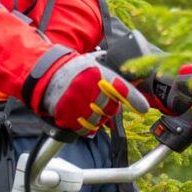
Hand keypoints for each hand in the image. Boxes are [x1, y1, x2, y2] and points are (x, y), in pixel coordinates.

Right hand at [34, 51, 148, 136]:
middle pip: (111, 109)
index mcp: (99, 74)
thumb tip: (136, 77)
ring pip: (99, 121)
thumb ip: (114, 71)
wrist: (48, 76)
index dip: (134, 99)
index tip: (143, 108)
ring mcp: (78, 105)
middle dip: (108, 106)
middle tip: (99, 98)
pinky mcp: (68, 117)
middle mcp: (90, 90)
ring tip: (87, 104)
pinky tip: (81, 114)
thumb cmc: (75, 69)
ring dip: (97, 116)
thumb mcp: (95, 62)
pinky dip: (86, 126)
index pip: (121, 89)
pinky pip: (85, 129)